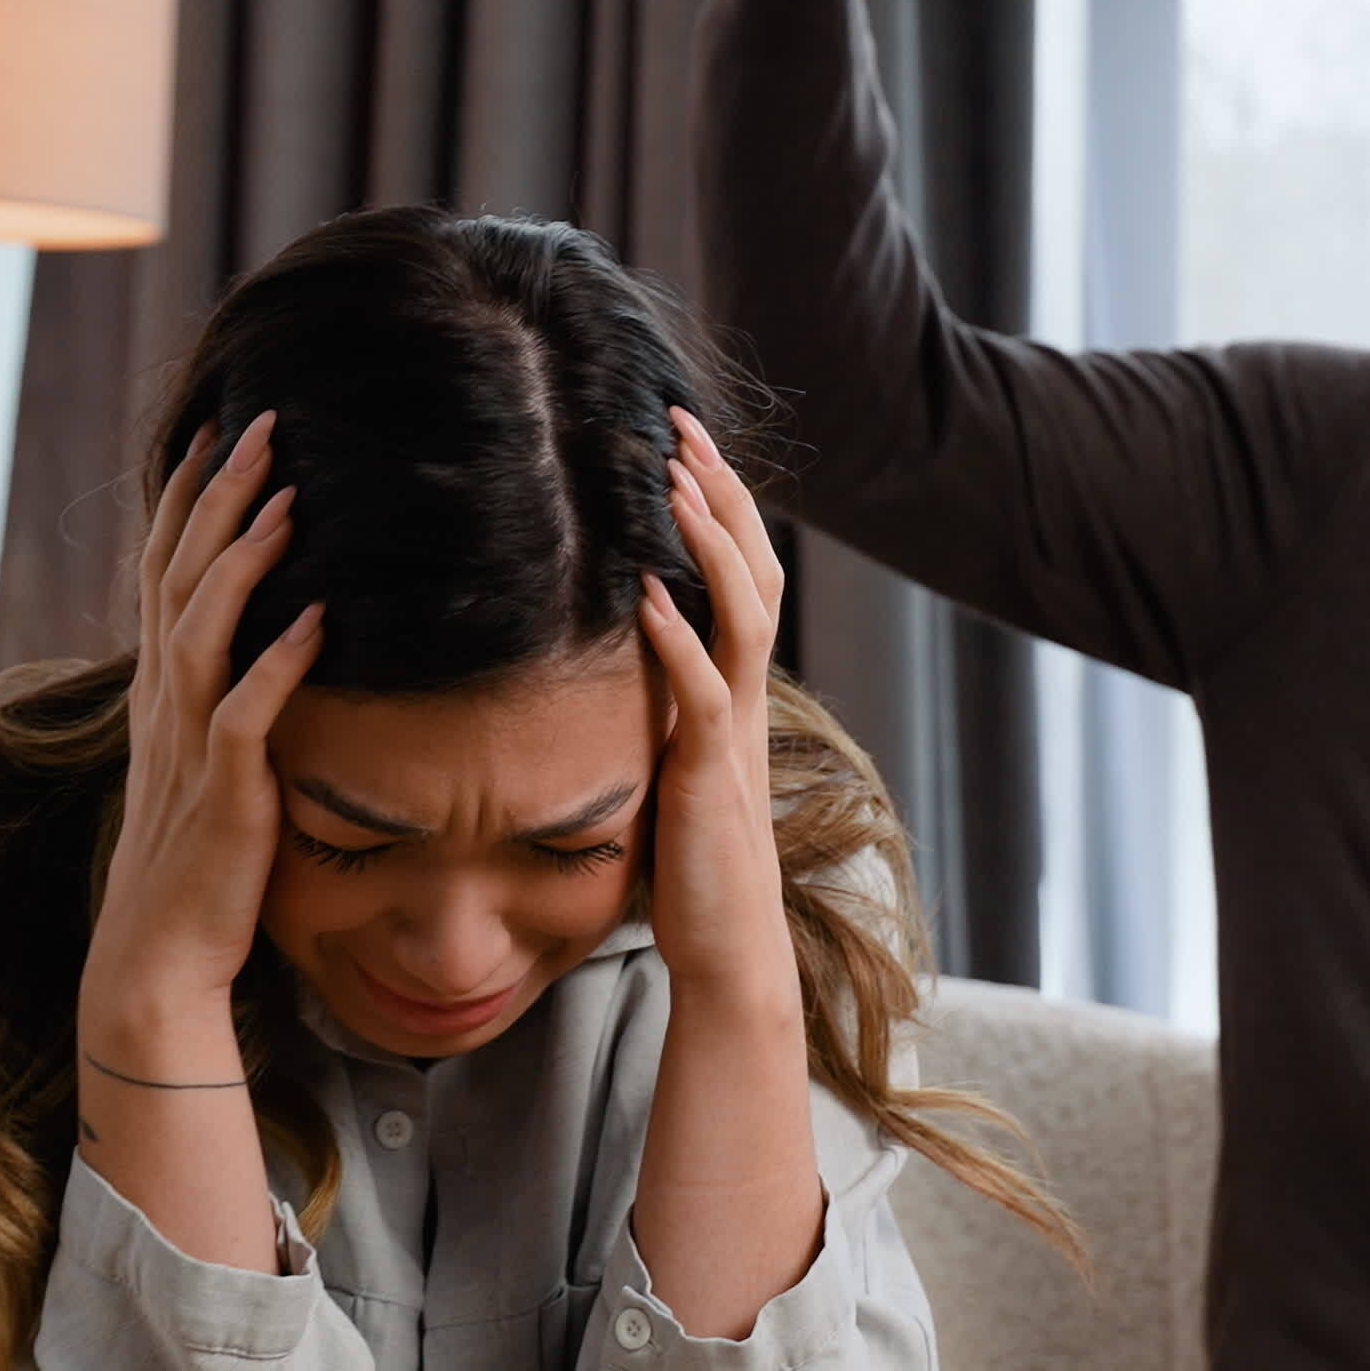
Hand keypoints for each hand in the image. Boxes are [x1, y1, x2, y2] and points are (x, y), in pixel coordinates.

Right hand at [84, 412, 326, 1041]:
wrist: (156, 957)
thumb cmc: (192, 863)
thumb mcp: (202, 764)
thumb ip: (221, 700)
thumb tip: (264, 642)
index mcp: (159, 693)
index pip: (164, 573)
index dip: (186, 502)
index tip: (218, 434)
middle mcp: (163, 705)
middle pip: (180, 577)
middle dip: (219, 498)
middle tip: (261, 428)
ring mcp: (187, 746)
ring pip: (204, 628)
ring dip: (246, 560)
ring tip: (288, 498)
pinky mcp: (221, 794)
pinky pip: (246, 714)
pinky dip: (280, 661)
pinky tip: (318, 617)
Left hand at [635, 409, 802, 1015]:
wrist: (727, 945)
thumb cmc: (690, 863)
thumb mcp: (671, 762)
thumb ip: (656, 707)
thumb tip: (613, 655)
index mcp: (737, 690)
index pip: (744, 574)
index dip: (720, 505)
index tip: (680, 443)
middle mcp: (746, 697)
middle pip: (756, 570)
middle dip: (720, 494)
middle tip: (681, 426)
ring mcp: (733, 731)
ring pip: (743, 613)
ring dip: (709, 544)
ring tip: (676, 482)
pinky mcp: (709, 771)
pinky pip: (699, 689)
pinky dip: (677, 636)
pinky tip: (647, 590)